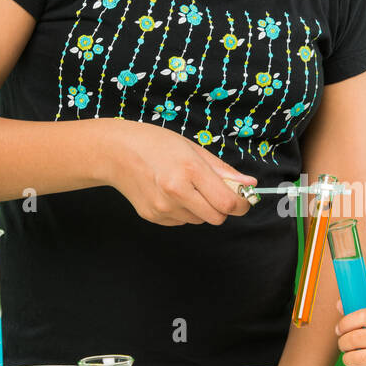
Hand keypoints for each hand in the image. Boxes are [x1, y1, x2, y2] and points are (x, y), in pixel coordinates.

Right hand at [101, 118, 256, 225]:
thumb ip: (223, 170)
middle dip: (222, 208)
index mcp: (189, 171)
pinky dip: (184, 211)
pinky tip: (170, 193)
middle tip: (215, 192)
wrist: (115, 152)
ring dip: (201, 208)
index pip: (227, 203)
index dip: (241, 204)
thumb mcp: (193, 149)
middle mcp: (176, 193)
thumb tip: (249, 185)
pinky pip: (182, 221)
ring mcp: (163, 208)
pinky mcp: (153, 216)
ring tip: (184, 186)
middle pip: (216, 218)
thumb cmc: (155, 144)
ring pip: (199, 220)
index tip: (243, 200)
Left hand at [335, 301, 365, 365]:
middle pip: (358, 338)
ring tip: (348, 359)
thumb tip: (339, 304)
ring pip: (358, 357)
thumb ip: (365, 317)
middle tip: (343, 346)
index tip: (339, 330)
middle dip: (343, 342)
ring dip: (346, 359)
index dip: (345, 322)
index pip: (364, 316)